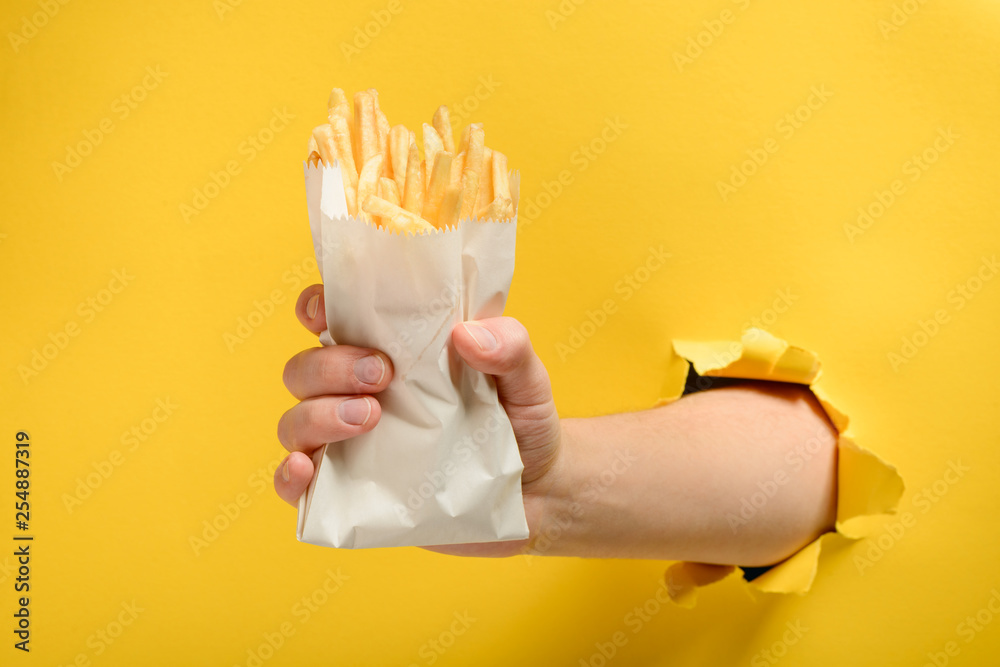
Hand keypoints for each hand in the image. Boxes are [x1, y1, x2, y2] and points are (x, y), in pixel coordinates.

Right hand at [275, 284, 562, 556]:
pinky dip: (288, 475)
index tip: (327, 312)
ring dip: (317, 414)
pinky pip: (294, 486)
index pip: (331, 317)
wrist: (538, 495)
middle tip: (381, 373)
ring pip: (294, 421)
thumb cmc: (521, 422)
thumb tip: (466, 334)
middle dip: (330, 365)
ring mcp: (349, 445)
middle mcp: (358, 394)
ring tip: (371, 418)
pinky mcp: (350, 496)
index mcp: (389, 351)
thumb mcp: (528, 378)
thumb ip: (511, 347)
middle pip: (304, 368)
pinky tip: (307, 469)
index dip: (315, 306)